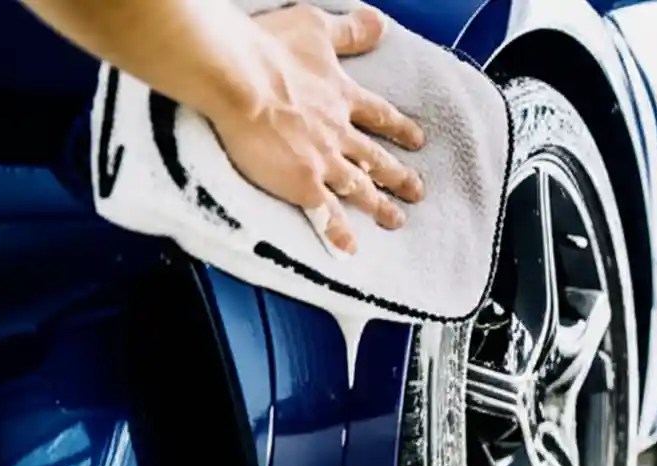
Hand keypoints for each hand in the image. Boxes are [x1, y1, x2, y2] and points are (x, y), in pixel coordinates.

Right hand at [209, 3, 425, 253]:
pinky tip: (351, 249)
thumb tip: (379, 24)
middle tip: (417, 191)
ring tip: (396, 221)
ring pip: (360, 189)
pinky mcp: (303, 183)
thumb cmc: (268, 49)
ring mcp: (323, 161)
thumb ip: (349, 31)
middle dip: (399, 176)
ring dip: (380, 207)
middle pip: (376, 159)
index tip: (416, 139)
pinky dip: (340, 234)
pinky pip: (327, 215)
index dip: (398, 128)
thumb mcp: (316, 27)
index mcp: (340, 97)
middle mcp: (338, 132)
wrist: (239, 78)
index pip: (378, 115)